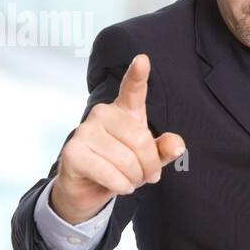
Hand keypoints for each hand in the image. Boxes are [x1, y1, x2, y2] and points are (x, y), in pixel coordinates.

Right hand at [51, 53, 184, 224]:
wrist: (89, 189)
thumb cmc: (121, 167)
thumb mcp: (150, 159)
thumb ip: (164, 150)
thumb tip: (176, 144)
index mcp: (124, 111)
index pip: (133, 90)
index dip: (137, 75)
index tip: (143, 60)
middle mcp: (103, 114)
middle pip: (141, 140)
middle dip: (150, 166)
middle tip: (145, 175)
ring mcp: (85, 131)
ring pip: (126, 160)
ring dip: (134, 179)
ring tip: (128, 180)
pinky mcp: (73, 152)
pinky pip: (110, 173)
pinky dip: (120, 186)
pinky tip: (118, 186)